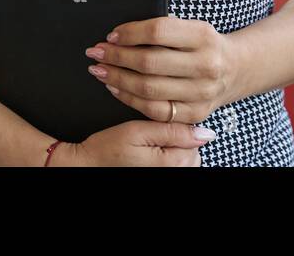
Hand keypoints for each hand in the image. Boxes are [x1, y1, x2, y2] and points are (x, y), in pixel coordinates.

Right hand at [51, 120, 215, 165]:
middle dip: (176, 135)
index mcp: (175, 164)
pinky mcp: (161, 174)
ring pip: (185, 154)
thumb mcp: (138, 132)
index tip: (158, 119)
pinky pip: (175, 162)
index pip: (195, 135)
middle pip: (193, 147)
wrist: (87, 166)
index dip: (177, 122)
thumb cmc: (107, 150)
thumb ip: (172, 131)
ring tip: (147, 143)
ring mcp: (169, 176)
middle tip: (149, 132)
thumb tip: (206, 133)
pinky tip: (149, 151)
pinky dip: (166, 153)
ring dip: (171, 144)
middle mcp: (177, 173)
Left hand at [84, 16, 237, 125]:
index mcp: (203, 36)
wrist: (235, 69)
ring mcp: (201, 93)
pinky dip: (129, 98)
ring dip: (117, 78)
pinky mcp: (194, 113)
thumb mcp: (191, 27)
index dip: (130, 33)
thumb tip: (120, 34)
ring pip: (149, 89)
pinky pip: (154, 109)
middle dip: (116, 57)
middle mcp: (205, 65)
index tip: (111, 35)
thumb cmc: (204, 44)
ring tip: (100, 69)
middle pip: (150, 63)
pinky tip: (116, 88)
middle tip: (96, 52)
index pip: (158, 31)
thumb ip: (163, 29)